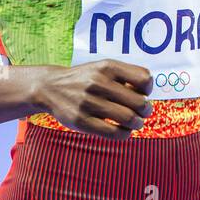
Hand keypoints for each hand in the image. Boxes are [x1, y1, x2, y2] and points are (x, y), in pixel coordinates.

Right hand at [34, 60, 154, 138]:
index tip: (143, 93)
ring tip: (135, 122)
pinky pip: (113, 132)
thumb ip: (126, 76)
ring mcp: (88, 102)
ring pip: (128, 118)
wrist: (50, 87)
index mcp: (107, 66)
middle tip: (143, 113)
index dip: (148, 89)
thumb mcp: (102, 67)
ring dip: (137, 123)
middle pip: (138, 102)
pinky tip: (123, 130)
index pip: (144, 78)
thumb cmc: (84, 78)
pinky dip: (124, 133)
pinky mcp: (81, 121)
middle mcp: (98, 82)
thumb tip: (149, 95)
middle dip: (146, 110)